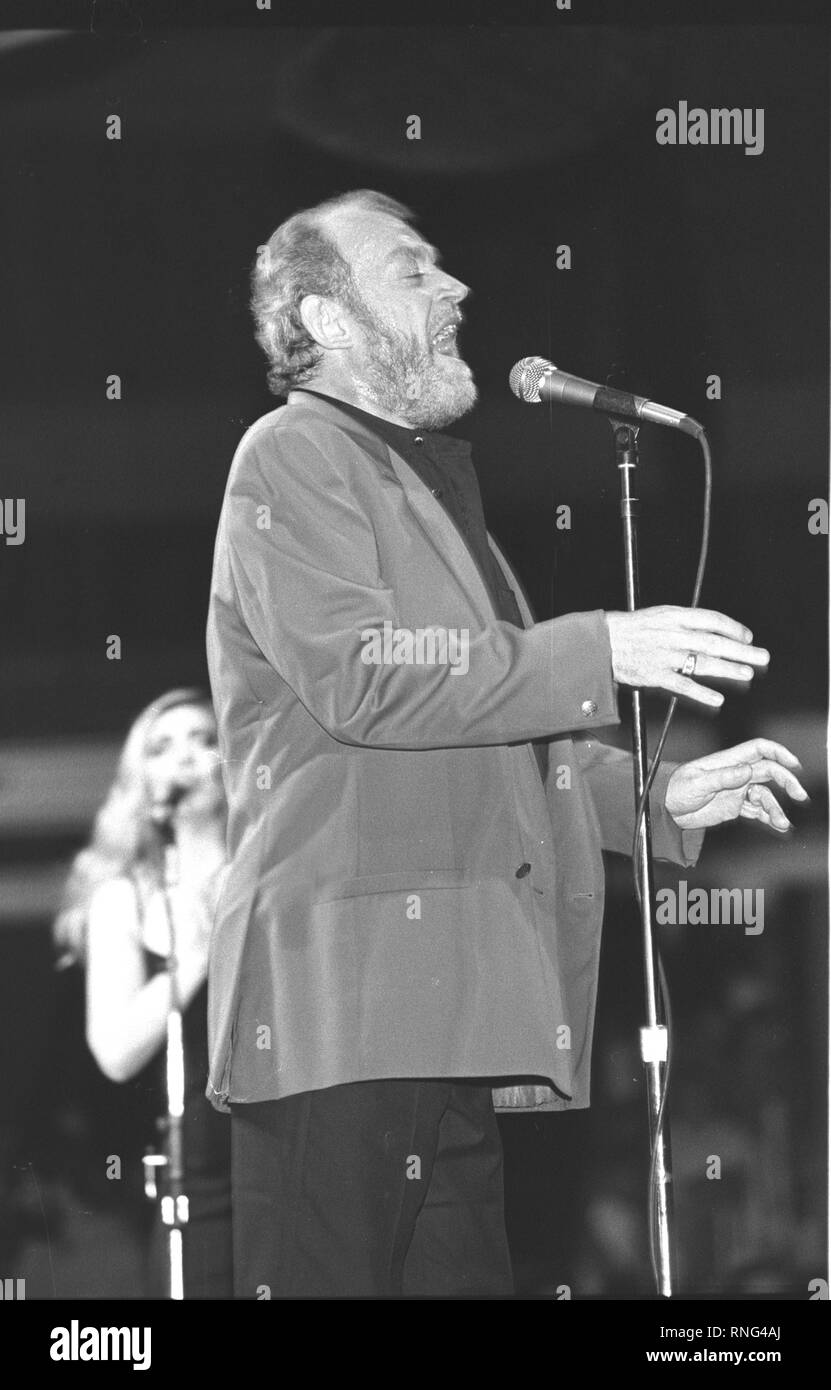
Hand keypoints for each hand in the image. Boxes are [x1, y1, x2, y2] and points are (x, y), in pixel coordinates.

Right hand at [606, 606, 768, 707]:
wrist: (602, 642)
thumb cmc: (631, 629)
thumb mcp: (659, 615)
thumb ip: (684, 622)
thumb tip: (711, 629)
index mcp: (675, 616)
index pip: (712, 620)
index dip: (733, 628)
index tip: (747, 636)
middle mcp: (673, 635)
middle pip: (715, 642)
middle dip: (742, 650)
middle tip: (762, 656)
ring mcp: (665, 656)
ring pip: (703, 663)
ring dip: (728, 669)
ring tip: (747, 674)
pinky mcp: (655, 675)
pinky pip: (683, 685)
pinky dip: (701, 692)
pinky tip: (717, 698)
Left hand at [665, 739, 808, 830]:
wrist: (664, 808)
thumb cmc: (676, 789)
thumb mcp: (698, 783)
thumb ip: (723, 777)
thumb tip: (747, 771)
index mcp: (728, 762)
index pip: (759, 749)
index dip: (778, 752)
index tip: (794, 764)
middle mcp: (736, 774)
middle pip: (769, 772)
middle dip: (787, 782)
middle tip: (799, 795)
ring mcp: (736, 790)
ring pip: (765, 796)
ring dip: (776, 808)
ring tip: (782, 823)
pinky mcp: (734, 806)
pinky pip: (757, 810)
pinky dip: (768, 817)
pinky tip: (777, 825)